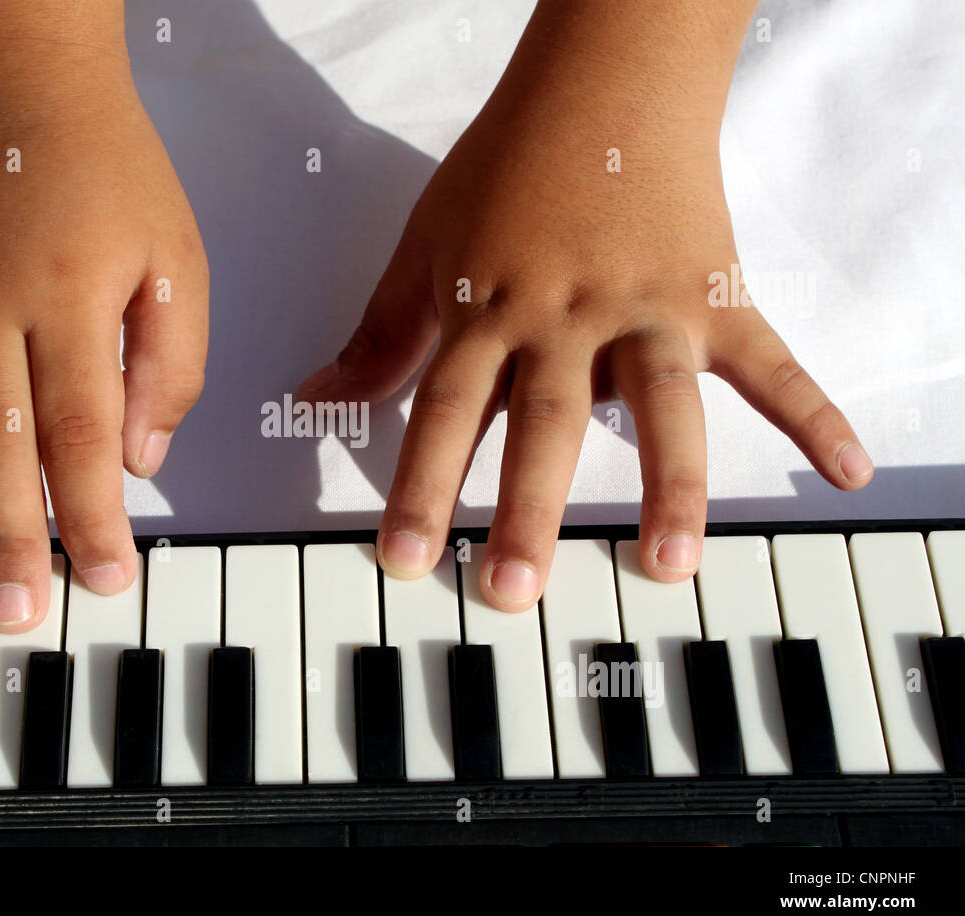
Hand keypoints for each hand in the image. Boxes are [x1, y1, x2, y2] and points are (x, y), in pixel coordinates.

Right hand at [0, 5, 206, 631]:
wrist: (19, 77)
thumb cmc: (109, 173)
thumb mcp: (176, 258)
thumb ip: (170, 363)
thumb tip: (138, 461)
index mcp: (70, 299)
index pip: (81, 434)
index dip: (91, 517)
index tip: (105, 580)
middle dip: (5, 536)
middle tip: (13, 611)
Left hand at [300, 0, 870, 611]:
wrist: (606, 84)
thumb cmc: (508, 167)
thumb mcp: (425, 247)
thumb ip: (380, 334)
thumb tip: (313, 396)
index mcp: (491, 310)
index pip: (447, 411)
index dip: (422, 487)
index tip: (404, 562)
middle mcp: (567, 318)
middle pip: (543, 424)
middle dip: (528, 510)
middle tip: (514, 591)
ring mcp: (648, 310)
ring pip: (660, 405)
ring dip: (667, 485)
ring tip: (667, 564)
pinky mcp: (714, 297)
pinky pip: (769, 361)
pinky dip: (811, 411)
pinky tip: (842, 468)